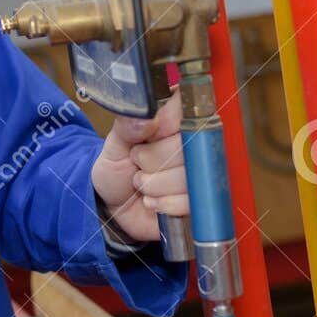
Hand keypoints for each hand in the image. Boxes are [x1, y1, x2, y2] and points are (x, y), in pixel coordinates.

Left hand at [91, 90, 186, 241]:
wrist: (116, 208)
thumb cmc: (118, 170)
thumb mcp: (115, 146)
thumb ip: (127, 127)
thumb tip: (148, 119)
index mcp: (174, 120)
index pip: (187, 109)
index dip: (167, 125)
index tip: (149, 136)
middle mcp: (193, 143)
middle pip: (189, 144)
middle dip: (154, 160)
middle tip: (137, 163)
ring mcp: (201, 171)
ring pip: (189, 174)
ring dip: (156, 184)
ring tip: (142, 183)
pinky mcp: (202, 198)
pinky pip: (190, 199)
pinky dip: (165, 202)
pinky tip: (153, 200)